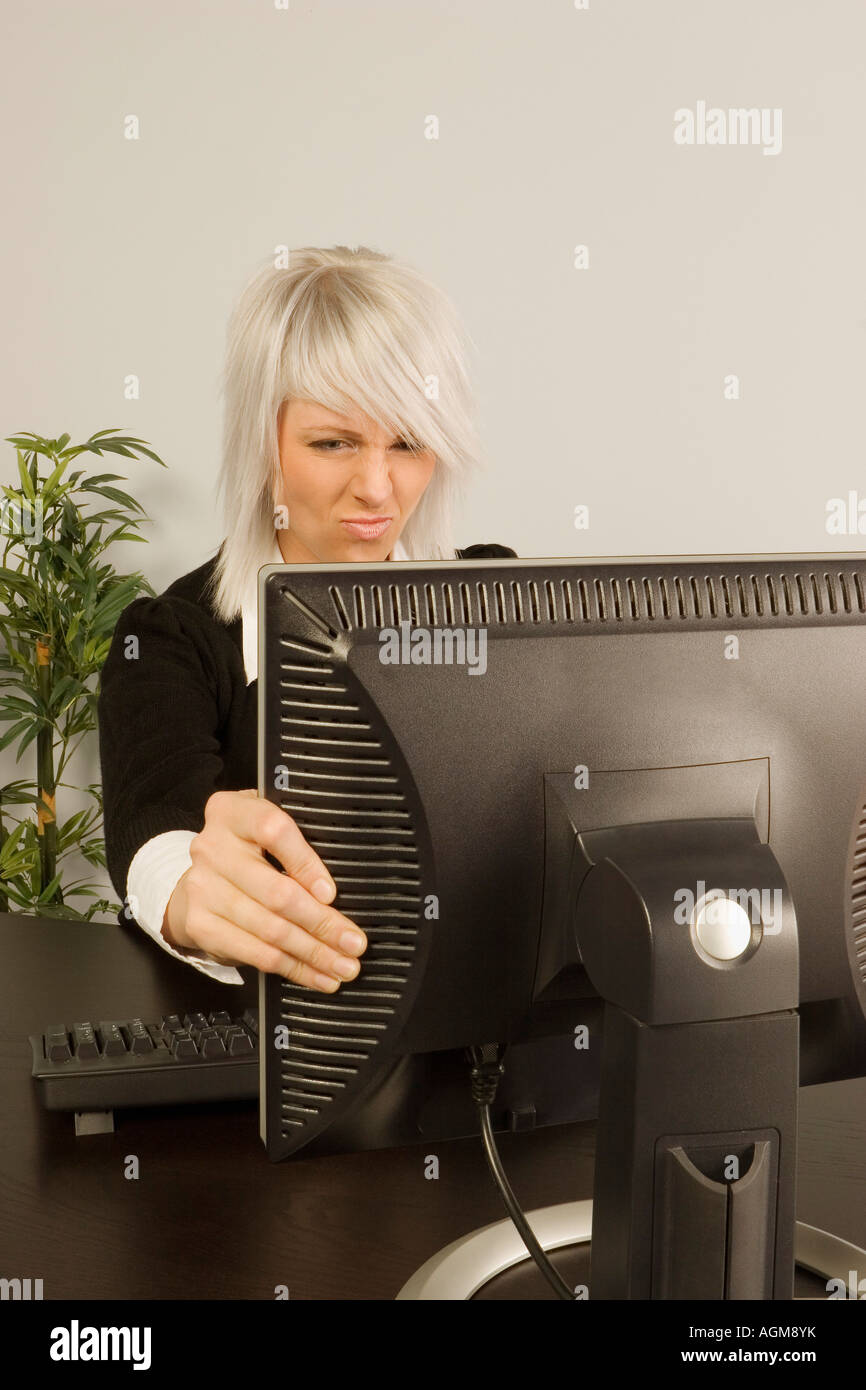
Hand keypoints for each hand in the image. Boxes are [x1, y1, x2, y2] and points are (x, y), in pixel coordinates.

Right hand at [162, 789, 366, 991]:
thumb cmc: (244, 854)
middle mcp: (212, 848)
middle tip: (353, 942)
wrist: (197, 883)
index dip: (306, 863)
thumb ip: (296, 845)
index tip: (331, 893)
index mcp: (232, 812)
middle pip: (277, 892)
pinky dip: (293, 968)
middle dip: (323, 923)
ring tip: (343, 964)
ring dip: (314, 953)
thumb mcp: (265, 834)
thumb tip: (338, 892)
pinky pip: (256, 953)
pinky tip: (316, 974)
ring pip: (271, 929)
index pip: (273, 831)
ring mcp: (202, 888)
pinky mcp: (201, 925)